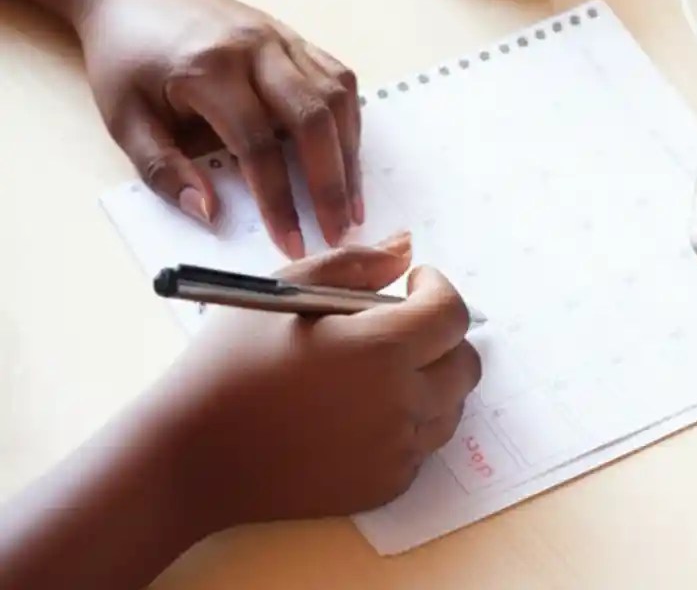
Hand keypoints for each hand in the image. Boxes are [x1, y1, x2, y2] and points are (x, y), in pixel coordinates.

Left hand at [77, 0, 361, 257]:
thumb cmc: (125, 59)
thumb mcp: (124, 119)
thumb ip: (163, 170)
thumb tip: (210, 215)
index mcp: (208, 70)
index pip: (257, 144)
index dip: (278, 199)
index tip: (291, 243)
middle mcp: (255, 48)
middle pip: (313, 119)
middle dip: (331, 183)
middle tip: (339, 230)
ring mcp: (280, 37)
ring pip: (336, 97)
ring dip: (349, 155)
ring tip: (351, 202)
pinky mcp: (292, 36)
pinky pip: (338, 78)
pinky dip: (348, 121)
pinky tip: (346, 155)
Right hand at [165, 232, 480, 525]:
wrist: (192, 455)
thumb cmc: (229, 364)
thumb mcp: (283, 291)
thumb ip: (354, 264)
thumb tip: (405, 249)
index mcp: (381, 349)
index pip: (452, 314)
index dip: (437, 290)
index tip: (413, 283)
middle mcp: (401, 403)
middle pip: (465, 364)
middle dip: (442, 338)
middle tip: (399, 329)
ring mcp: (397, 451)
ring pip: (450, 407)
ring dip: (429, 382)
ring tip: (376, 372)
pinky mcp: (386, 485)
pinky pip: (422, 446)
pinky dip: (407, 425)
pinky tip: (359, 413)